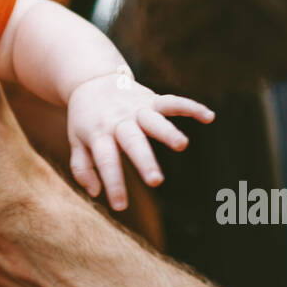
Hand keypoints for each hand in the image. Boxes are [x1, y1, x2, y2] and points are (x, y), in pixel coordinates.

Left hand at [66, 71, 213, 211]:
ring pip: (153, 120)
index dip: (113, 183)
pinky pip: (172, 102)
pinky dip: (190, 107)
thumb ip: (82, 168)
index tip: (120, 206)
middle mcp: (118, 121)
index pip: (105, 161)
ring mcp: (136, 109)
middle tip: (156, 181)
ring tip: (182, 145)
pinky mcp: (151, 99)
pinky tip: (209, 117)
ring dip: (167, 131)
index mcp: (98, 134)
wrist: (90, 80)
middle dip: (145, 160)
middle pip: (132, 141)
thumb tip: (96, 193)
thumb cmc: (86, 118)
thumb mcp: (76, 141)